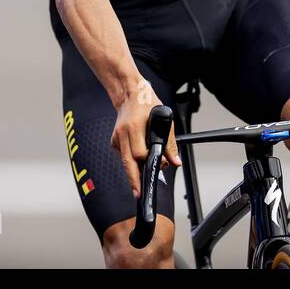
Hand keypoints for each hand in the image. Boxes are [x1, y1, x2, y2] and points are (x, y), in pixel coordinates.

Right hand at [111, 79, 181, 198]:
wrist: (130, 94)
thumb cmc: (148, 104)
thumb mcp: (164, 120)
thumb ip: (169, 142)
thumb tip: (175, 162)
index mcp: (134, 127)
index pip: (139, 152)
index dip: (149, 162)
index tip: (159, 167)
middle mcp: (123, 133)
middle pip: (127, 162)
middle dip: (133, 180)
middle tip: (138, 194)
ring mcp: (117, 137)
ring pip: (124, 160)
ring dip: (133, 172)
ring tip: (140, 183)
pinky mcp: (114, 140)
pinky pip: (123, 155)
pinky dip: (131, 159)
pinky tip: (138, 156)